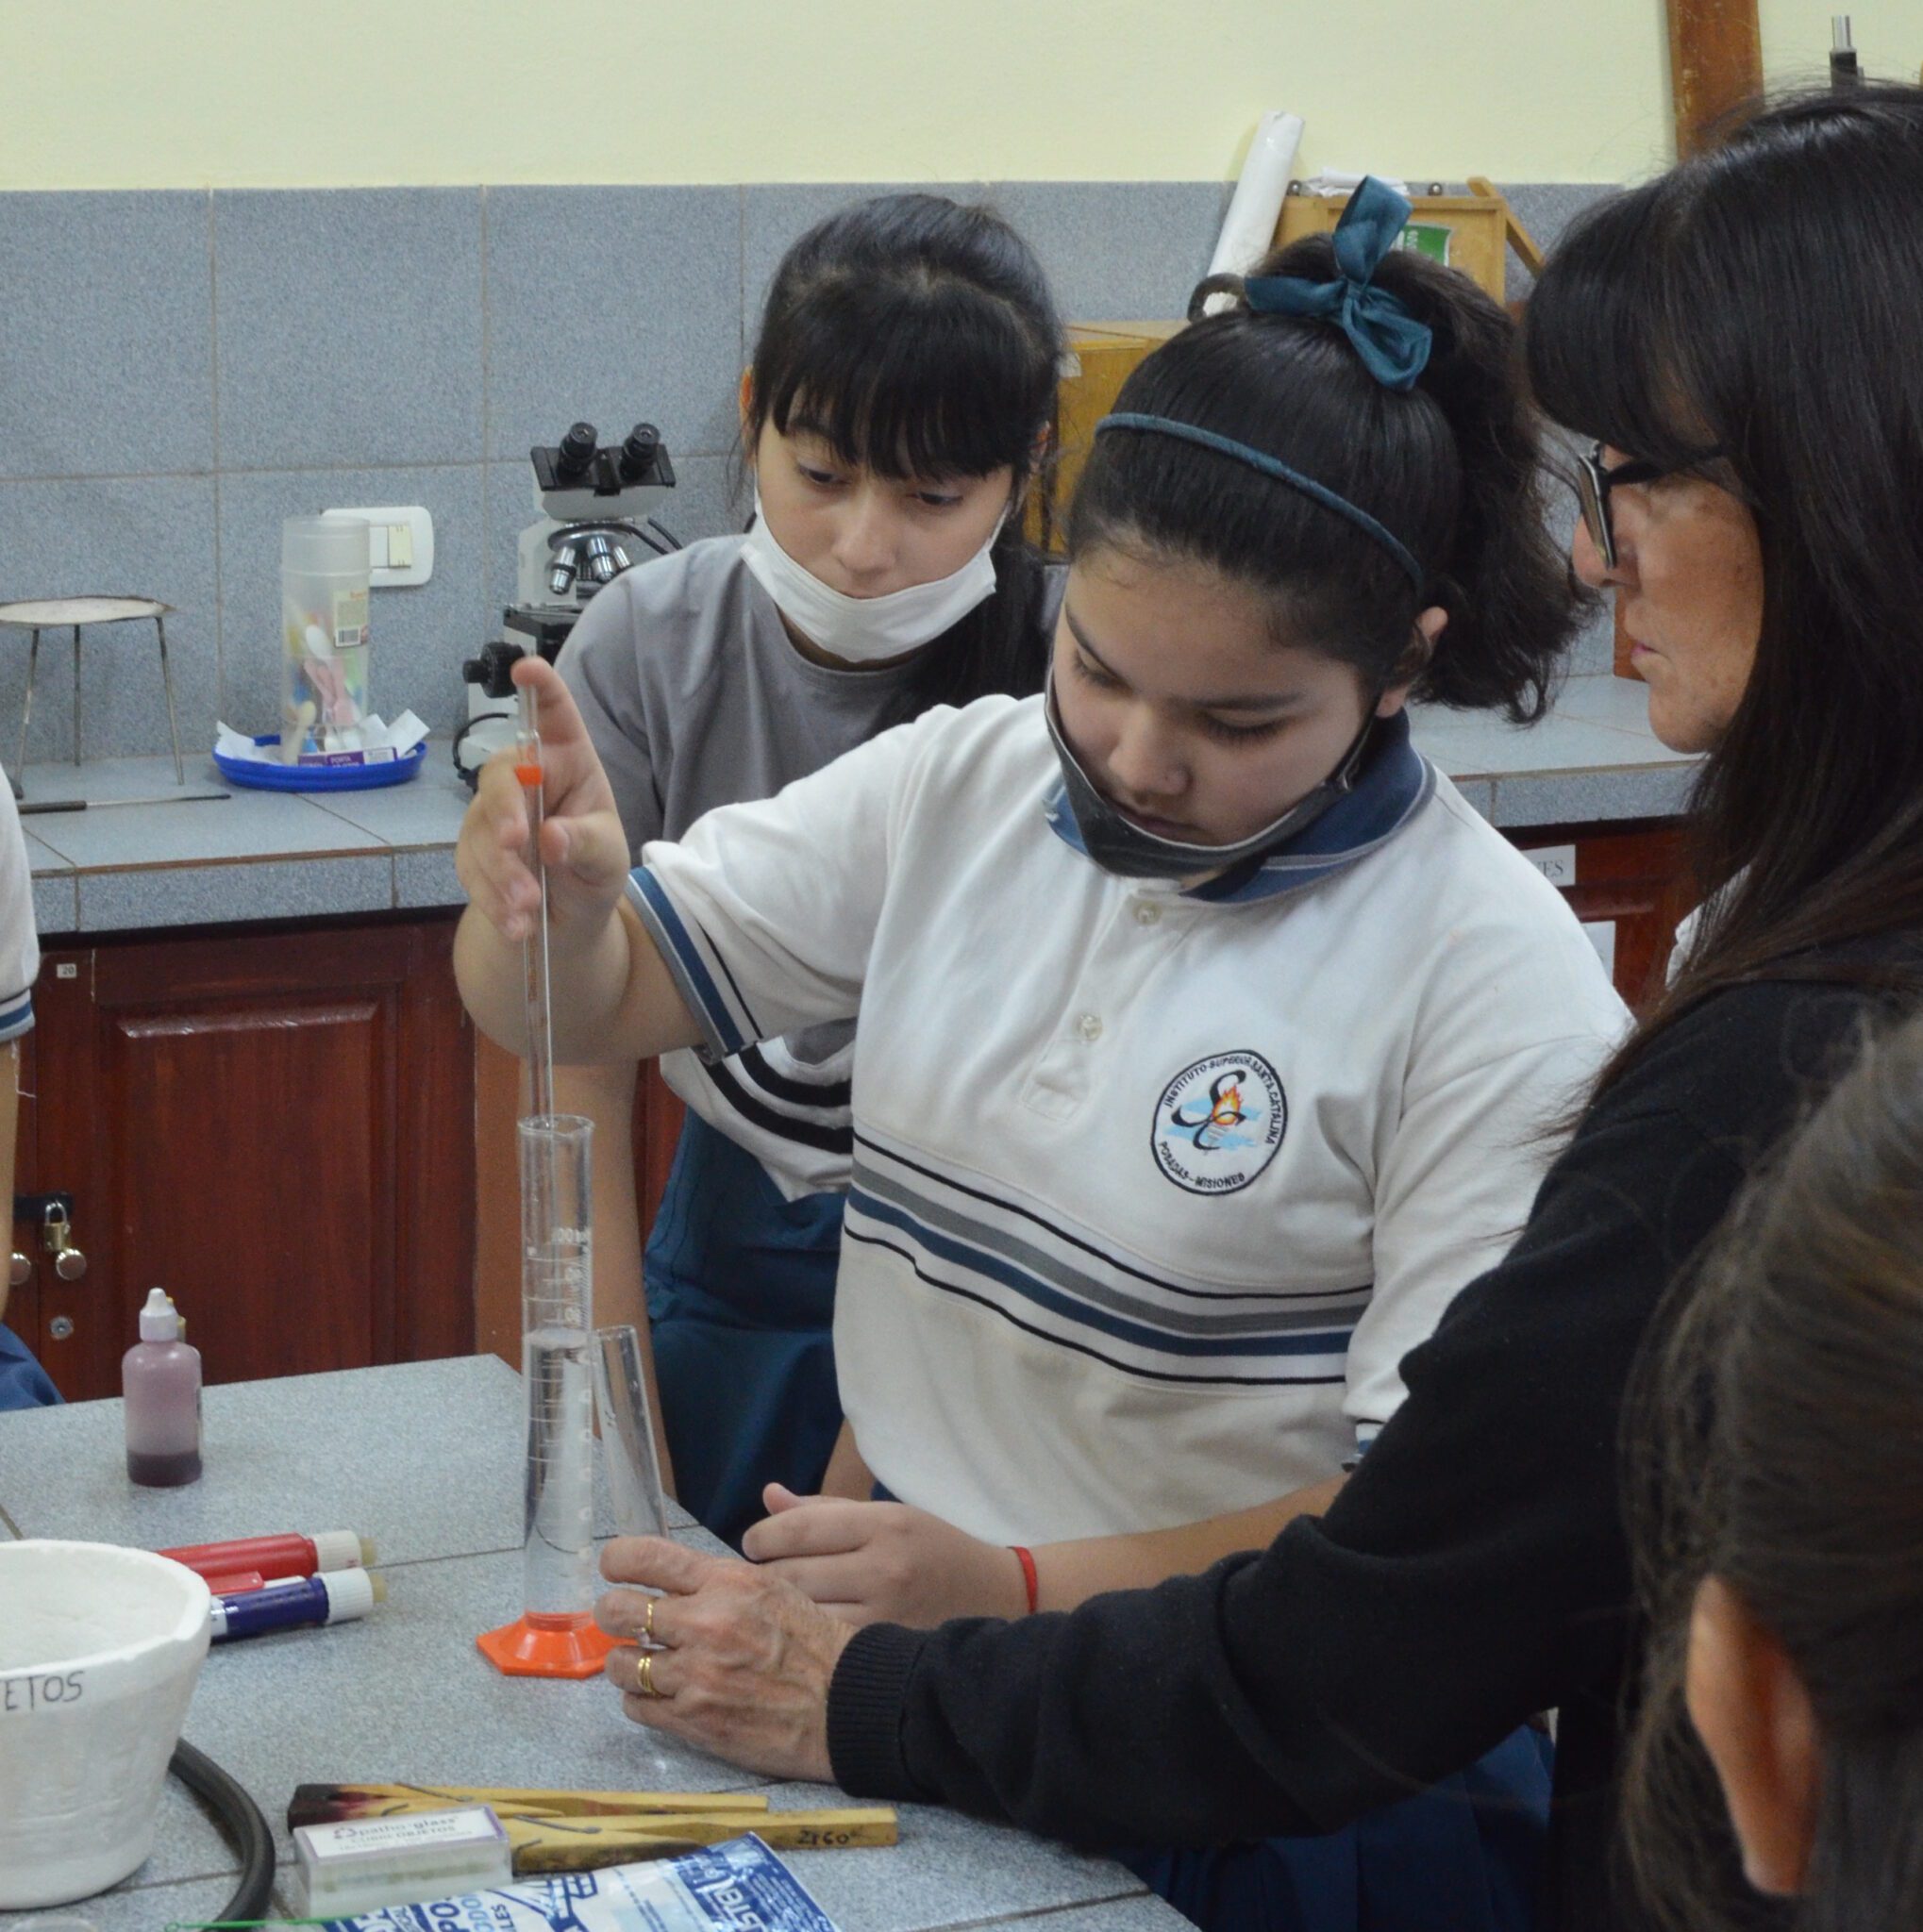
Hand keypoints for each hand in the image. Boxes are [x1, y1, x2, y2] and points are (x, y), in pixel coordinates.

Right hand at [455, 657, 630, 945]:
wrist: (566, 925)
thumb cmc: (593, 872)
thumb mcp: (607, 860)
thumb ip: (585, 845)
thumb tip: (551, 836)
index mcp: (569, 764)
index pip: (554, 717)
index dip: (541, 690)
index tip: (528, 669)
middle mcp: (527, 781)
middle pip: (499, 774)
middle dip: (503, 809)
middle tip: (515, 841)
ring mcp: (493, 816)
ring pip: (479, 830)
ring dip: (503, 871)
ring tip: (530, 906)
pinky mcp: (472, 854)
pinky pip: (471, 870)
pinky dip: (493, 899)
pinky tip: (517, 924)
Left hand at [596, 1537, 852, 1782]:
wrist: (843, 1702)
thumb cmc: (814, 1642)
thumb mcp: (773, 1588)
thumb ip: (719, 1582)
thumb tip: (670, 1581)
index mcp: (727, 1582)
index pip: (646, 1557)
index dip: (617, 1559)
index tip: (613, 1567)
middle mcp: (705, 1623)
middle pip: (619, 1610)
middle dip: (613, 1613)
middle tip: (622, 1619)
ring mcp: (695, 1676)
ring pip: (622, 1664)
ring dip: (628, 1662)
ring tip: (644, 1663)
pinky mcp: (692, 1720)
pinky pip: (636, 1706)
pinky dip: (642, 1699)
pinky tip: (661, 1695)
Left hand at [742, 1485, 1028, 1628]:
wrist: (995, 1596)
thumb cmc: (933, 1548)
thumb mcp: (887, 1516)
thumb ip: (824, 1510)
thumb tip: (769, 1497)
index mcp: (883, 1524)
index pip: (801, 1528)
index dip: (764, 1536)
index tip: (753, 1544)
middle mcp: (884, 1567)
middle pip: (794, 1574)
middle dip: (765, 1576)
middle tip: (759, 1578)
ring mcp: (885, 1615)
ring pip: (803, 1615)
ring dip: (777, 1611)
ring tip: (773, 1606)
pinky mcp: (884, 1650)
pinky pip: (823, 1643)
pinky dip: (803, 1637)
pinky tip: (798, 1634)